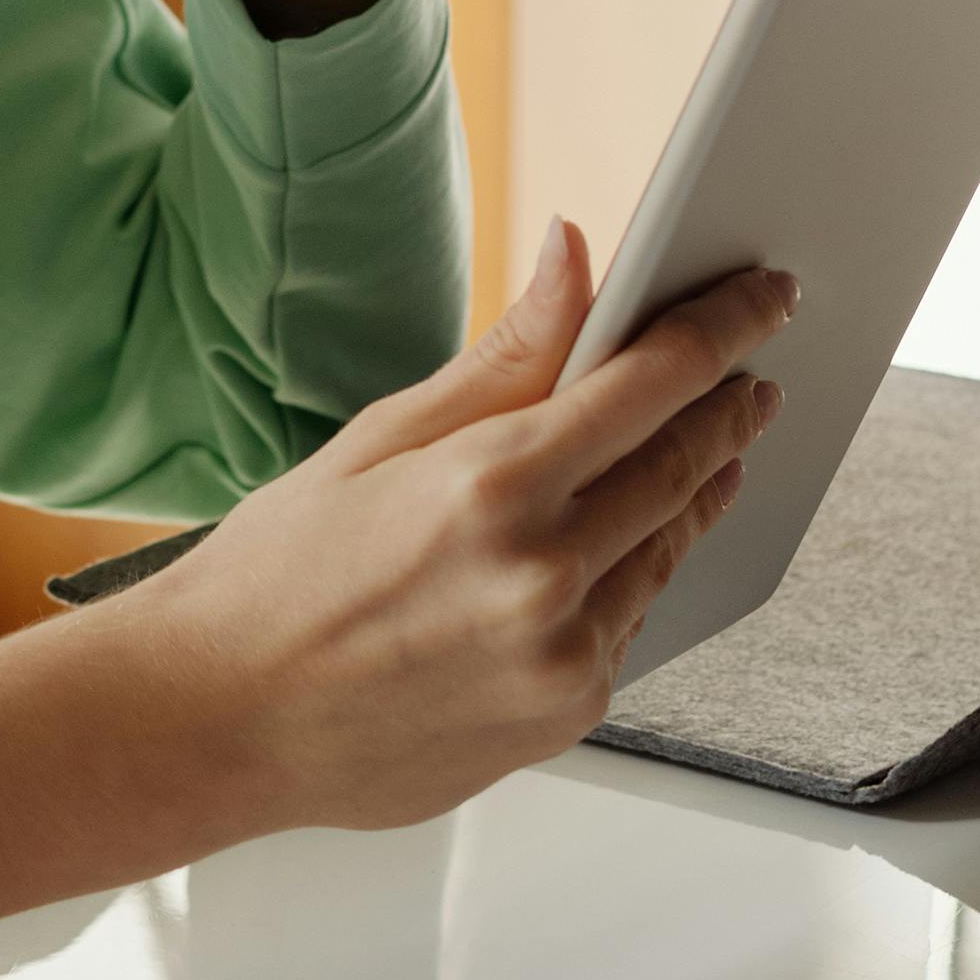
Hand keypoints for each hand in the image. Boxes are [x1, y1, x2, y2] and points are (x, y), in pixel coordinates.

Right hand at [0, 222, 794, 958]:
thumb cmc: (274, 575)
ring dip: (701, 487)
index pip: (654, 382)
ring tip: (714, 444)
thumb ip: (503, 357)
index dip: (723, 327)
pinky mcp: (566, 716)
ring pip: (670, 548)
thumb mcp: (381, 439)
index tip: (763, 296)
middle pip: (684, 465)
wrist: (216, 720)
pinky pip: (632, 622)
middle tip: (754, 370)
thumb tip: (574, 258)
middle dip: (730, 405)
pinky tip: (633, 540)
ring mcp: (563, 657)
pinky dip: (641, 570)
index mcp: (492, 486)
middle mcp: (544, 575)